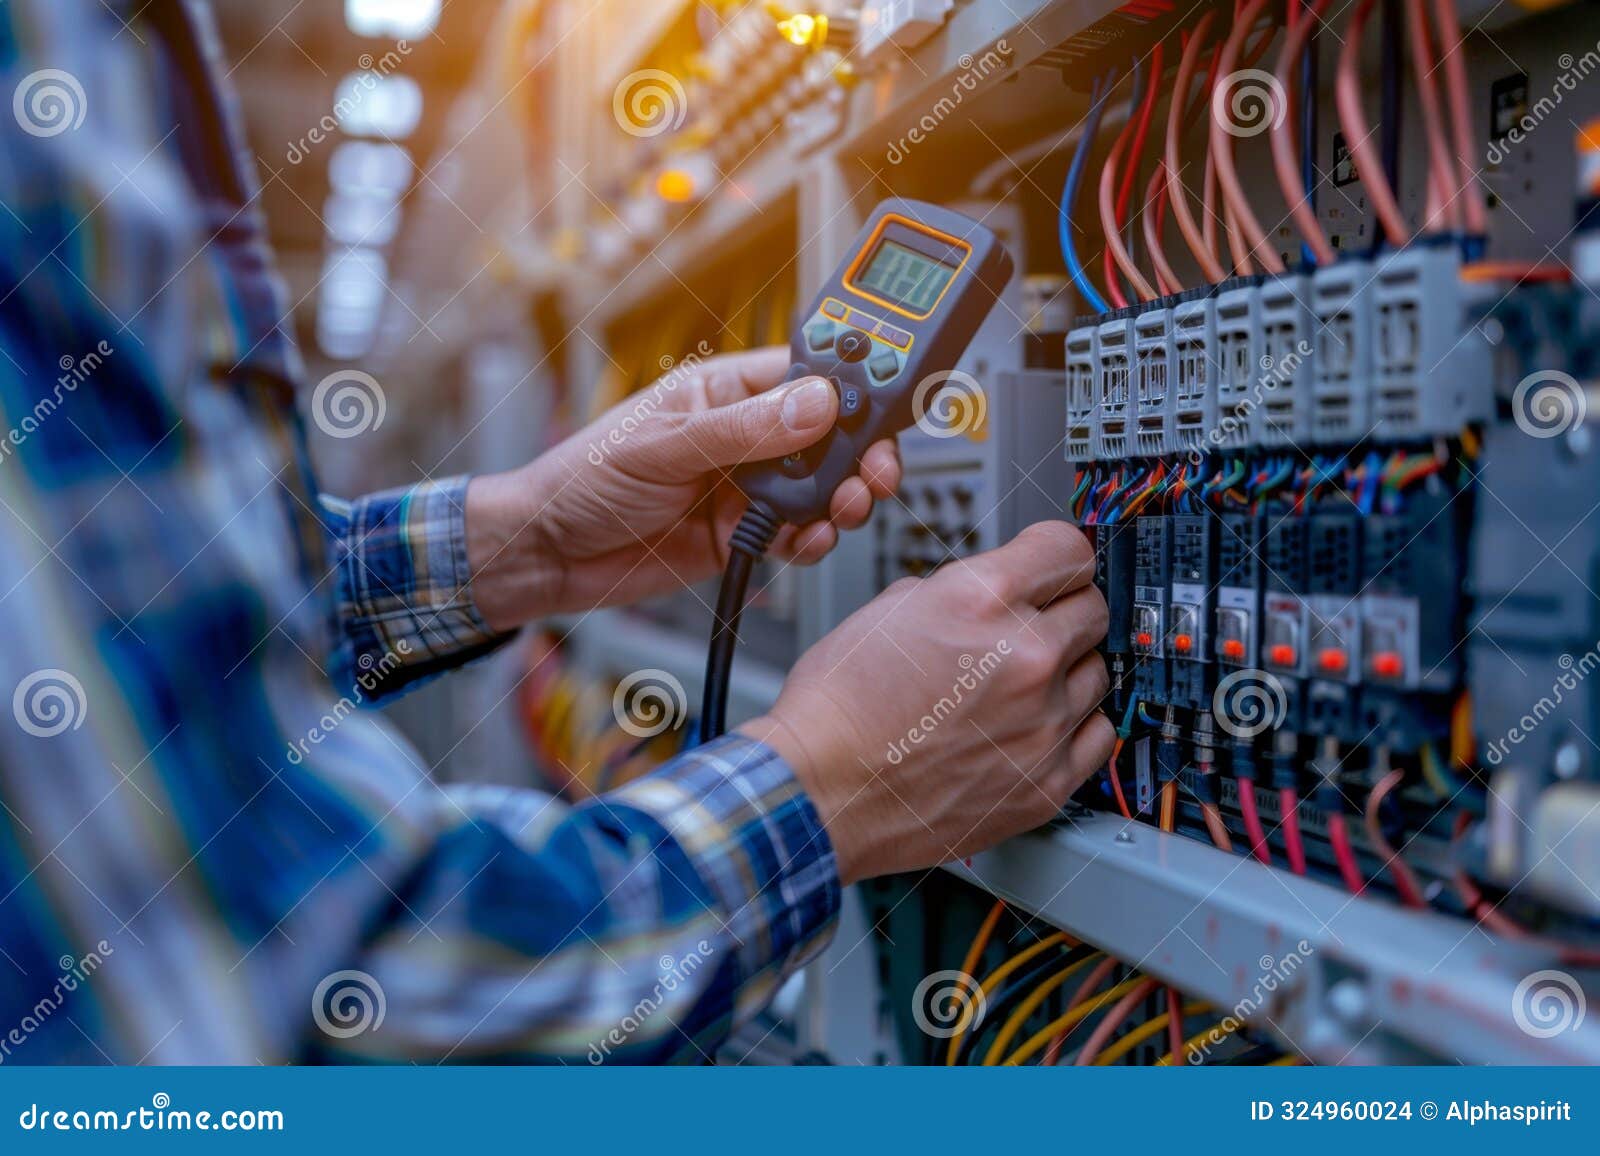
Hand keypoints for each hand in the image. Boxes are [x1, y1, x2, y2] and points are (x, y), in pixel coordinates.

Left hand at [466, 346, 901, 626]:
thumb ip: (743, 431)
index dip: (849, 387)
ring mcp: (744, 487)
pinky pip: (796, 534)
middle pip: (826, 435)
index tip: (880, 404)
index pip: (804, 376)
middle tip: (875, 471)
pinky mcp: (741, 535)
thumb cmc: (581, 480)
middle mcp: (743, 436)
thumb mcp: (663, 448)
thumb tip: (815, 404)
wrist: (547, 555)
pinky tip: (809, 541)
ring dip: (841, 499)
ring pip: (819, 487)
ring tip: (843, 509)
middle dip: (858, 452)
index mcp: (724, 392)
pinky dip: (812, 540)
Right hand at [739, 522, 1113, 884]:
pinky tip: (1037, 725)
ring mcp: (1043, 724)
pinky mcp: (1048, 783)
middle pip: (1093, 608)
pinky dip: (1074, 726)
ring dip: (1066, 671)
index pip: (1069, 551)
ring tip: (1019, 686)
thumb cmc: (839, 709)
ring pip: (1098, 671)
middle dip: (1062, 611)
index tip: (1052, 568)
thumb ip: (963, 590)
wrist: (821, 791)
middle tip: (1032, 627)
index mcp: (982, 600)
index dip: (1055, 556)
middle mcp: (1025, 657)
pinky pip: (1098, 735)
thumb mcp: (891, 608)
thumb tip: (1001, 592)